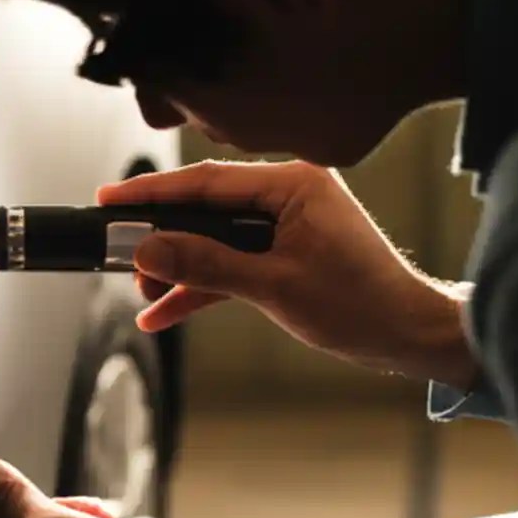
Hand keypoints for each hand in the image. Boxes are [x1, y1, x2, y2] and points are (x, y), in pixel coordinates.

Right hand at [100, 160, 477, 389]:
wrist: (408, 336)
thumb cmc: (361, 305)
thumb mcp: (273, 286)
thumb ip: (206, 265)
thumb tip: (147, 251)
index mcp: (293, 184)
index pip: (206, 181)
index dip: (152, 193)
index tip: (109, 200)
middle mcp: (288, 195)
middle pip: (203, 210)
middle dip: (161, 241)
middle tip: (119, 257)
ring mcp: (286, 225)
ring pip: (212, 241)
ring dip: (177, 271)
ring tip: (142, 296)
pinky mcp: (284, 254)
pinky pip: (229, 264)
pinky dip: (201, 288)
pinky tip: (163, 312)